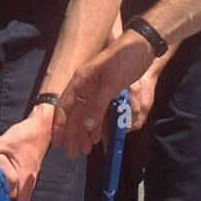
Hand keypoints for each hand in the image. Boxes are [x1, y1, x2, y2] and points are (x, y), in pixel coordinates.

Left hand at [0, 107, 53, 200]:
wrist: (42, 127)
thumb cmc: (26, 135)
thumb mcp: (5, 140)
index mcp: (24, 178)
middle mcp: (28, 181)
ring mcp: (29, 178)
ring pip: (20, 200)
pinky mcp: (27, 173)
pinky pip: (19, 191)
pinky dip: (12, 199)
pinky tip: (2, 199)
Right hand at [53, 30, 154, 159]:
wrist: (142, 46)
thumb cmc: (124, 59)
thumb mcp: (111, 82)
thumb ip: (98, 104)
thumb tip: (85, 126)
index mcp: (80, 82)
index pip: (64, 107)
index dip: (59, 126)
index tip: (58, 143)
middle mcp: (84, 87)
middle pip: (73, 114)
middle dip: (72, 134)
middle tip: (74, 154)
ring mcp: (95, 90)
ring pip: (85, 115)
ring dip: (84, 132)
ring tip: (85, 150)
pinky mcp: (106, 92)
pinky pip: (96, 112)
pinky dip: (95, 124)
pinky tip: (95, 136)